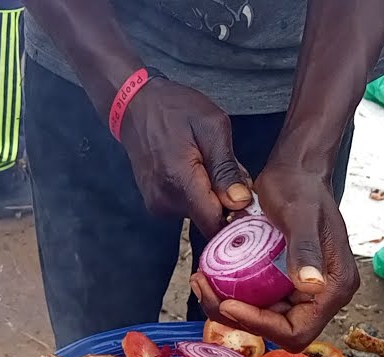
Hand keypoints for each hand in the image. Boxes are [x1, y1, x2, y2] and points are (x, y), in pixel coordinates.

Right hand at [118, 79, 252, 236]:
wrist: (135, 105)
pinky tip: (194, 169)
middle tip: (228, 168)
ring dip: (212, 196)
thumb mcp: (212, 127)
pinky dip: (198, 194)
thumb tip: (240, 202)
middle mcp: (164, 201)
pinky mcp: (155, 203)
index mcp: (179, 181)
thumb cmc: (175, 109)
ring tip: (207, 163)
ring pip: (200, 214)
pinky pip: (186, 207)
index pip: (215, 224)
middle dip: (227, 201)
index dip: (237, 218)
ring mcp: (157, 204)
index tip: (248, 200)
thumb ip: (226, 168)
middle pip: (210, 219)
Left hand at [192, 163, 358, 351]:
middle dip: (237, 317)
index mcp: (334, 287)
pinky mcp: (282, 284)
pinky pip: (256, 301)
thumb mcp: (301, 216)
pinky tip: (209, 278)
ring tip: (201, 283)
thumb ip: (306, 249)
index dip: (261, 325)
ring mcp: (300, 292)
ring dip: (227, 308)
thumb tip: (312, 286)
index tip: (229, 303)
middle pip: (276, 330)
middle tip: (205, 290)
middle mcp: (320, 296)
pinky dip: (230, 295)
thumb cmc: (301, 188)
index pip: (297, 331)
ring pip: (261, 319)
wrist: (295, 173)